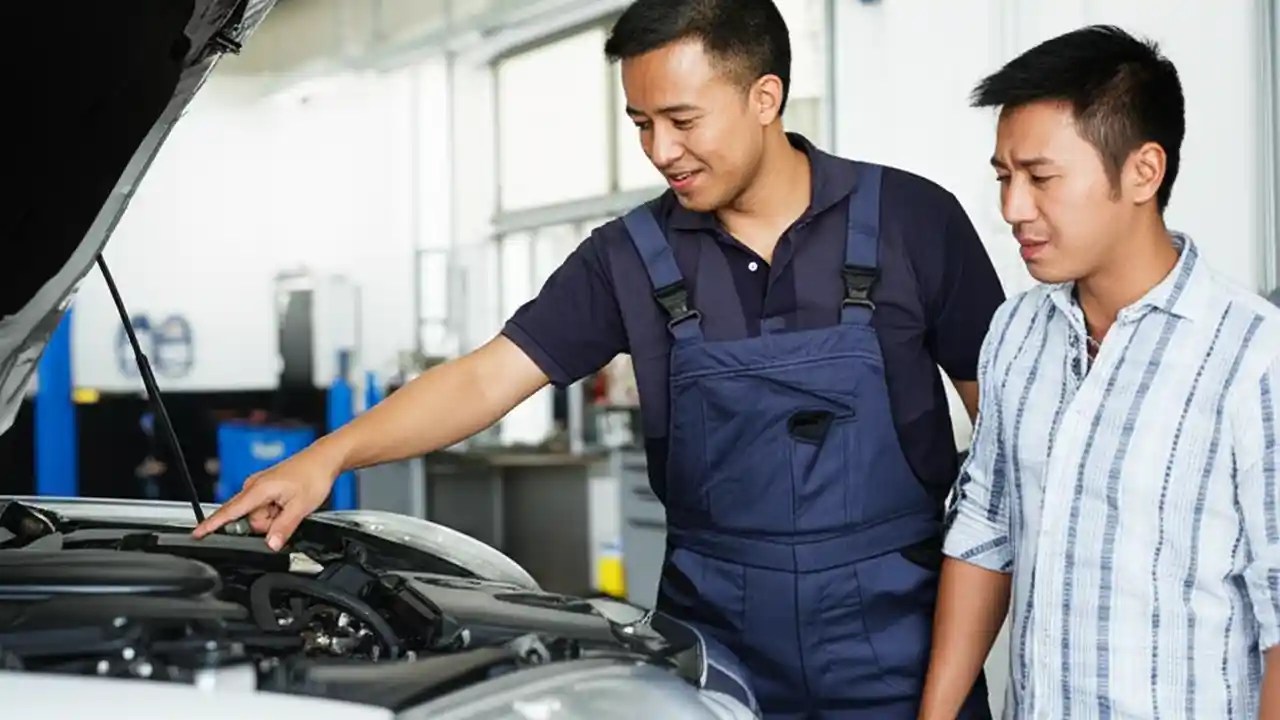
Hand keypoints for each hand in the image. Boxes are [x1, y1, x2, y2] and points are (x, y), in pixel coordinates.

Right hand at [191, 445, 339, 549]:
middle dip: (267, 524)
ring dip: (274, 518)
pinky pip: (264, 509)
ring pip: (258, 517)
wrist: (324, 459)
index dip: (212, 524)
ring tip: (290, 504)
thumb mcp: (301, 506)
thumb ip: (283, 528)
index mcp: (258, 490)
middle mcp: (253, 487)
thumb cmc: (313, 475)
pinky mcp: (265, 490)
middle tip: (288, 512)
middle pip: (249, 521)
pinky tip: (288, 502)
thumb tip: (271, 545)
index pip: (229, 511)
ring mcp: (259, 488)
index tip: (196, 534)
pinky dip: (276, 511)